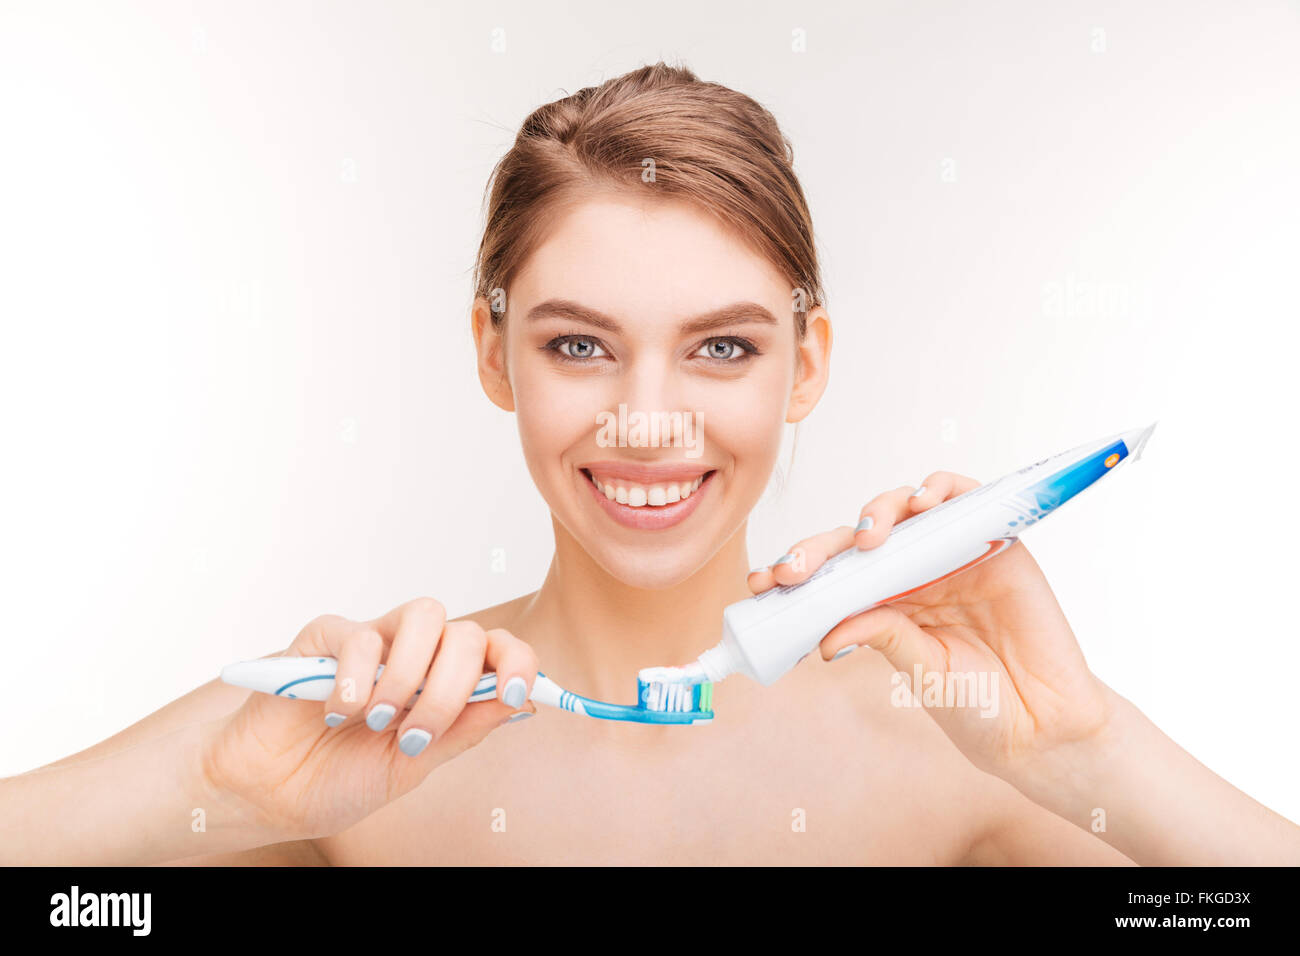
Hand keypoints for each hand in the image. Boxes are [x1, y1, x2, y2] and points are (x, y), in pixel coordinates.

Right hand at [202, 598, 537, 840]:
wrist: (271, 795)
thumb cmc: (339, 778)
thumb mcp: (414, 765)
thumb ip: (463, 731)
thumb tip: (520, 701)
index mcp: (443, 682)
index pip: (495, 648)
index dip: (516, 661)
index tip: (516, 692)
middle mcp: (414, 654)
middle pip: (466, 634)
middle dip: (451, 690)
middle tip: (414, 736)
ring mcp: (373, 641)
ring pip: (424, 616)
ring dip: (410, 675)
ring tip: (378, 720)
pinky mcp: (325, 638)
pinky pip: (359, 635)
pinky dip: (356, 678)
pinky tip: (337, 711)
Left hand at [748, 473, 1113, 784]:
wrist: (1044, 725)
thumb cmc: (978, 705)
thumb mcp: (922, 674)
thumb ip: (883, 639)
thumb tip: (827, 633)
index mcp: (882, 604)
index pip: (830, 576)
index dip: (796, 572)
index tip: (764, 584)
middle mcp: (911, 573)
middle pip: (857, 539)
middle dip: (820, 547)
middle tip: (799, 568)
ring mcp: (949, 554)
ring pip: (903, 509)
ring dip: (878, 511)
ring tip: (869, 537)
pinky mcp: (993, 540)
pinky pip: (962, 497)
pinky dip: (939, 489)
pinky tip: (921, 503)